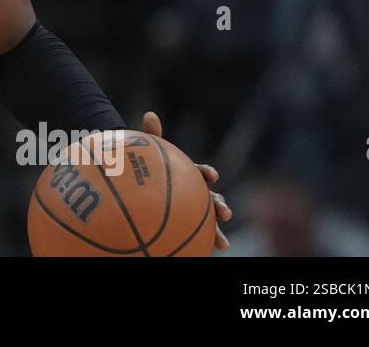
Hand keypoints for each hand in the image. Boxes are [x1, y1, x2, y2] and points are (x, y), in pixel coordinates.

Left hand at [142, 111, 231, 250]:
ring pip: (209, 222)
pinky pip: (195, 236)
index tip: (211, 176)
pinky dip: (202, 244)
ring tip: (222, 243)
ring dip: (218, 232)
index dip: (206, 173)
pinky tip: (206, 254)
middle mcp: (196, 192)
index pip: (201, 172)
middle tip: (224, 212)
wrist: (144, 184)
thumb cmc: (148, 166)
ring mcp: (194, 209)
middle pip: (212, 198)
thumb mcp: (149, 150)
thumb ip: (152, 135)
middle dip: (220, 205)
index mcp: (189, 174)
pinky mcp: (188, 224)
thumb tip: (150, 113)